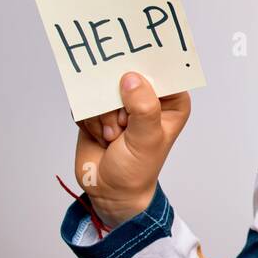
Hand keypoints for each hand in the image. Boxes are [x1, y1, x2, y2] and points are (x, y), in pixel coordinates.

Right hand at [72, 72, 191, 228]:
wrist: (110, 191)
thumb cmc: (137, 168)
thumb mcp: (147, 139)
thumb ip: (143, 107)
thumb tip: (131, 78)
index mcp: (171, 101)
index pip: (164, 72)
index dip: (149, 66)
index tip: (134, 68)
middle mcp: (148, 97)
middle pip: (128, 74)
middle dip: (119, 100)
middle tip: (123, 122)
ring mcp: (121, 102)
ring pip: (103, 88)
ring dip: (103, 115)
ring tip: (113, 137)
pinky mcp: (98, 108)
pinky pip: (86, 100)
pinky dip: (89, 120)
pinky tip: (100, 137)